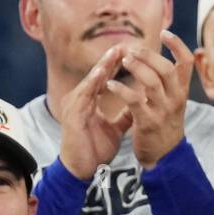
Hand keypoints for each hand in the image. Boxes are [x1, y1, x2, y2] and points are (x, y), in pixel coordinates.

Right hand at [59, 45, 132, 179]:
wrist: (82, 170)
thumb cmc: (95, 149)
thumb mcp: (115, 128)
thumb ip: (126, 114)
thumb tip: (141, 102)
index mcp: (89, 101)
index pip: (105, 78)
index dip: (117, 65)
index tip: (134, 52)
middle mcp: (80, 100)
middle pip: (96, 75)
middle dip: (111, 59)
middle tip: (125, 43)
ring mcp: (74, 106)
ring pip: (90, 81)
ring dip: (102, 66)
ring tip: (116, 52)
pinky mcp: (72, 116)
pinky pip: (84, 96)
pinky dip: (94, 83)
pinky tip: (103, 73)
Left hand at [105, 30, 194, 168]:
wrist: (165, 155)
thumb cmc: (165, 123)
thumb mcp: (173, 101)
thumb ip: (168, 82)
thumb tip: (157, 58)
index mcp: (182, 90)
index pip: (187, 61)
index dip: (177, 44)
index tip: (164, 32)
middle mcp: (176, 98)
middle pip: (166, 68)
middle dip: (148, 55)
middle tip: (132, 49)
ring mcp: (163, 110)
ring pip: (151, 82)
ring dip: (136, 68)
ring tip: (123, 61)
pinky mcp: (148, 122)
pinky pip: (134, 101)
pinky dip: (121, 89)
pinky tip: (110, 84)